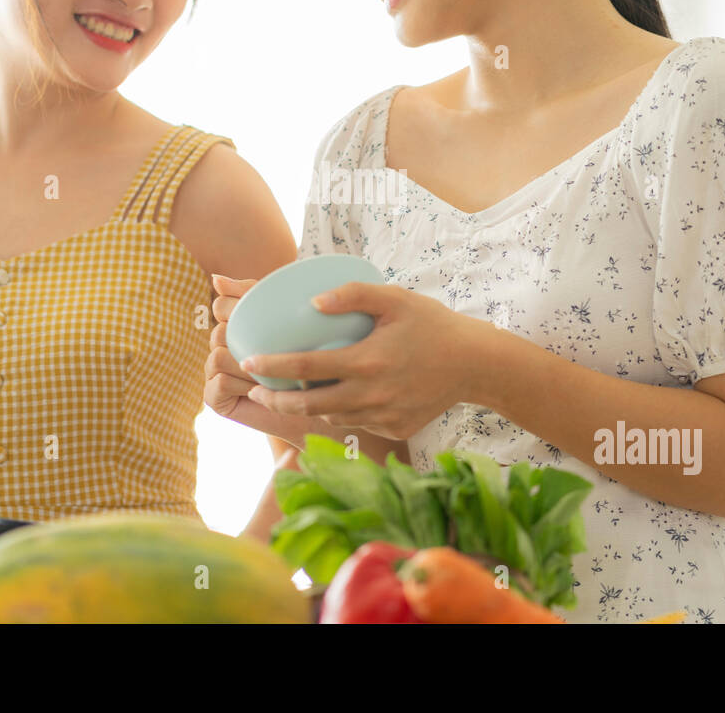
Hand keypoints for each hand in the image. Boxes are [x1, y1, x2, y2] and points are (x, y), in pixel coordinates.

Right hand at [203, 274, 307, 442]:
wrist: (321, 405)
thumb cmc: (311, 361)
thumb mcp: (286, 321)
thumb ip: (252, 294)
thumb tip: (215, 278)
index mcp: (235, 325)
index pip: (222, 305)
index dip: (240, 308)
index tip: (273, 323)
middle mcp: (220, 347)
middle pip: (220, 330)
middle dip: (250, 342)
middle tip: (281, 354)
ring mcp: (214, 372)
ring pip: (218, 354)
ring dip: (250, 365)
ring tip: (275, 375)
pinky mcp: (213, 397)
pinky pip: (220, 381)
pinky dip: (244, 385)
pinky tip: (263, 391)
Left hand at [237, 280, 493, 440]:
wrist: (475, 364)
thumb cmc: (433, 325)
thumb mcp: (395, 299)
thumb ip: (353, 294)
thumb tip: (312, 302)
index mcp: (366, 361)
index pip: (306, 367)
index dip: (272, 367)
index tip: (249, 363)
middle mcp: (371, 395)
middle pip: (308, 405)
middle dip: (276, 400)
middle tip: (258, 390)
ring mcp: (383, 416)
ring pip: (331, 418)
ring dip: (306, 409)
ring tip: (289, 395)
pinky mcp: (394, 429)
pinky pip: (357, 424)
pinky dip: (341, 413)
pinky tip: (336, 399)